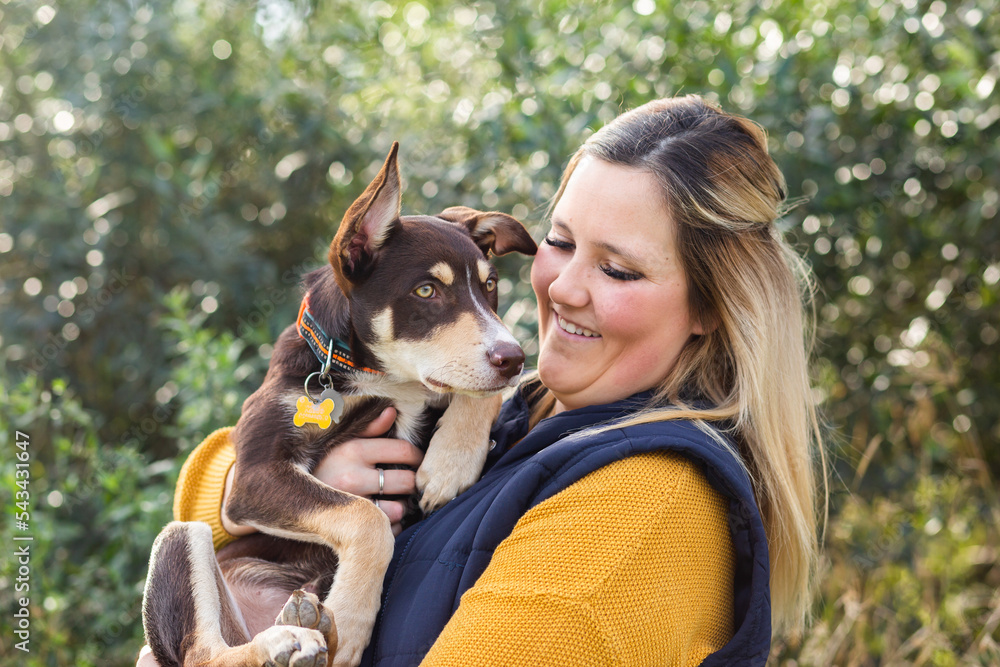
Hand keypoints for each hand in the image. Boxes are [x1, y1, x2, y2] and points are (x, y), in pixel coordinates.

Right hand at [312, 407, 422, 535]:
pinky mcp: (349, 529)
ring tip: (395, 501)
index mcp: (352, 451)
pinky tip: (382, 518)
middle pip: (406, 481)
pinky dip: (390, 526)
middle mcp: (352, 478)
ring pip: (398, 509)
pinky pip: (385, 530)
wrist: (282, 497)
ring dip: (401, 506)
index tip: (416, 460)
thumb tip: (391, 412)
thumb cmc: (319, 465)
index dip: (417, 456)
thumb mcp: (338, 442)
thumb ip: (367, 428)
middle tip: (407, 482)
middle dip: (412, 481)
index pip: (404, 451)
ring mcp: (350, 506)